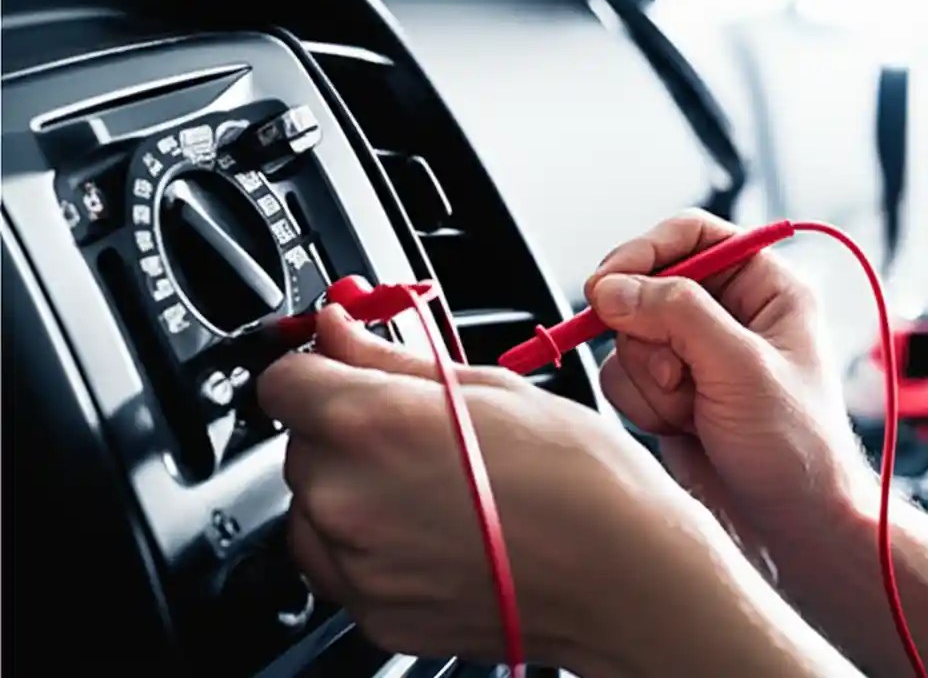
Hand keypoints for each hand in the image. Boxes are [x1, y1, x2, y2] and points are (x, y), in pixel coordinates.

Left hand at [256, 306, 702, 669]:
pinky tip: (439, 535)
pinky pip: (344, 567)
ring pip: (317, 510)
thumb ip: (394, 358)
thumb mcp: (491, 388)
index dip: (319, 370)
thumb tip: (340, 329)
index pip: (283, 380)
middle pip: (302, 446)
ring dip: (356, 493)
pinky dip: (375, 549)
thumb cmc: (580, 479)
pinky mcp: (374, 616)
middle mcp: (345, 498)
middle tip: (423, 437)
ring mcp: (357, 566)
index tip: (348, 374)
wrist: (626, 577)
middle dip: (348, 433)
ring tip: (437, 492)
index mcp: (369, 423)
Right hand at [585, 209, 874, 553]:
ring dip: (648, 377)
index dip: (645, 251)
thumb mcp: (742, 369)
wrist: (795, 527)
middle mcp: (729, 312)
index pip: (690, 233)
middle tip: (673, 370)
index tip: (609, 282)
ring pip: (627, 335)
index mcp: (765, 286)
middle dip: (648, 333)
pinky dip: (642, 404)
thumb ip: (677, 315)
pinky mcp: (671, 391)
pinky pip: (623, 376)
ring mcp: (696, 353)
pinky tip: (682, 426)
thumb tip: (614, 287)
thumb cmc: (798, 448)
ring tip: (692, 408)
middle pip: (646, 284)